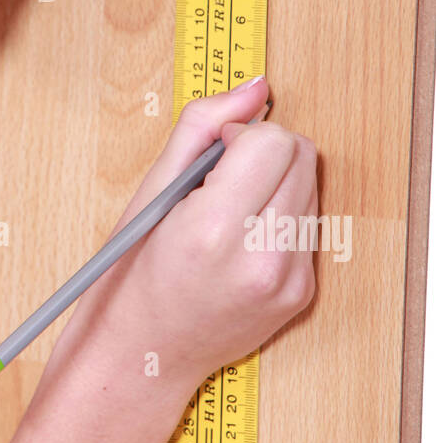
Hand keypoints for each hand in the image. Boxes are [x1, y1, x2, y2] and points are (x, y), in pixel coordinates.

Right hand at [57, 78, 317, 393]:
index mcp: (216, 228)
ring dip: (275, 183)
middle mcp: (262, 258)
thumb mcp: (152, 189)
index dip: (242, 134)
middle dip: (264, 152)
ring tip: (227, 213)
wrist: (143, 354)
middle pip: (301, 157)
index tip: (215, 153)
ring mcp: (289, 280)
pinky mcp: (302, 292)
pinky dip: (279, 217)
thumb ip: (203, 125)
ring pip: (310, 185)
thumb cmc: (133, 272)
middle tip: (219, 180)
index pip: (273, 141)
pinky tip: (240, 239)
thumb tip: (255, 88)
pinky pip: (308, 224)